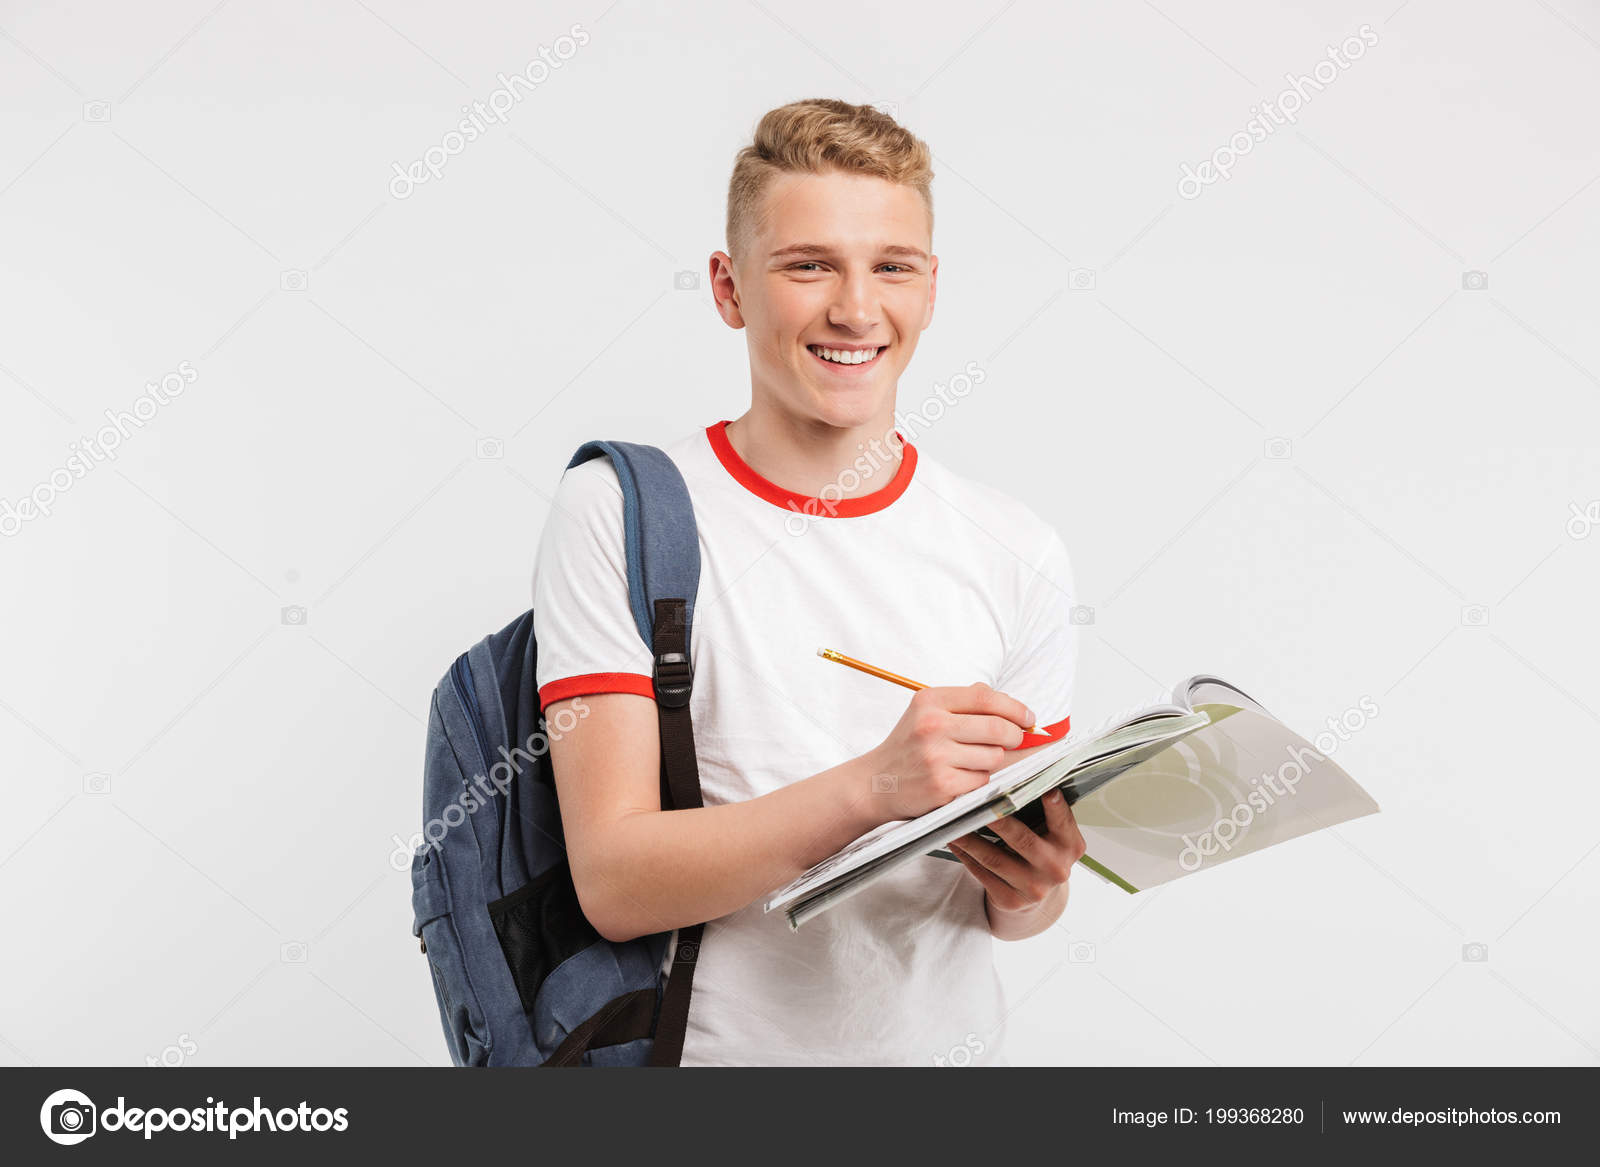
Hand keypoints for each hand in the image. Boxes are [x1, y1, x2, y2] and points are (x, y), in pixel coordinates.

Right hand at [864, 682, 1034, 821]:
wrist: (875, 783)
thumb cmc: (909, 746)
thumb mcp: (926, 713)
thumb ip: (966, 703)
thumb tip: (1013, 706)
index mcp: (929, 700)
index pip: (985, 697)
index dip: (1015, 708)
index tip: (1029, 717)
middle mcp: (932, 725)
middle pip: (997, 728)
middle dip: (1015, 736)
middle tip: (1015, 740)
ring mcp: (936, 757)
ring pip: (994, 757)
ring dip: (993, 760)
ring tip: (973, 760)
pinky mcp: (942, 785)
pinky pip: (982, 780)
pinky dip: (979, 780)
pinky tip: (960, 777)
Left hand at [947, 789, 1085, 913]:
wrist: (1037, 894)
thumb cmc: (1041, 850)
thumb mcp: (1053, 834)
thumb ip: (1045, 813)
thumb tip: (1018, 780)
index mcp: (1070, 845)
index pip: (1062, 821)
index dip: (1055, 806)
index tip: (1046, 789)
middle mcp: (1056, 868)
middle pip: (1022, 840)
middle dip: (996, 820)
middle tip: (976, 802)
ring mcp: (1034, 888)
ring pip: (994, 859)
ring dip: (970, 839)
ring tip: (953, 823)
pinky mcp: (1012, 901)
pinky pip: (982, 874)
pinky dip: (966, 857)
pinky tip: (955, 843)